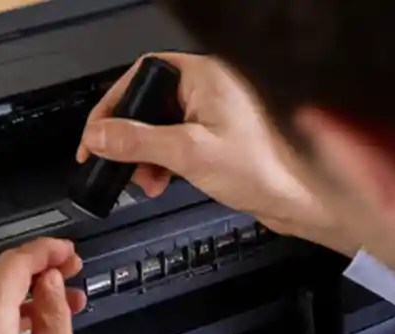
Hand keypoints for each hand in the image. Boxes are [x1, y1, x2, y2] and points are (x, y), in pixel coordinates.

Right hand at [77, 52, 354, 254]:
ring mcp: (212, 113)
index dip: (114, 104)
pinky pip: (175, 142)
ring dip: (144, 155)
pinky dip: (162, 162)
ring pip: (159, 126)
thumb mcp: (187, 154)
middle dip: (129, 138)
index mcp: (203, 76)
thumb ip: (138, 142)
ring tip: (143, 180)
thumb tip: (99, 135)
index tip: (97, 132)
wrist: (297, 198)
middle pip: (147, 103)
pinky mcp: (215, 137)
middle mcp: (208, 88)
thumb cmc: (263, 169)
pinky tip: (160, 181)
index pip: (142, 74)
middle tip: (112, 160)